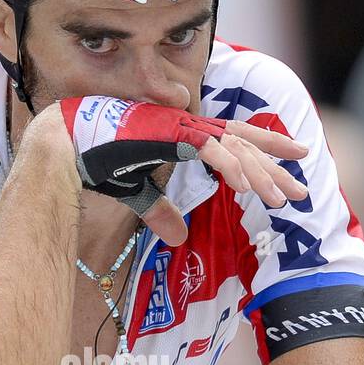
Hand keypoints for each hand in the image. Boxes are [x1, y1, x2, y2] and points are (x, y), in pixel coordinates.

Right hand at [58, 95, 308, 246]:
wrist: (62, 146)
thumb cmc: (93, 162)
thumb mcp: (135, 193)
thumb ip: (160, 211)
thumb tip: (179, 238)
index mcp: (182, 135)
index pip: (233, 141)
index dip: (264, 150)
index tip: (291, 164)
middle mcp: (185, 126)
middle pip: (243, 144)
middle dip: (274, 167)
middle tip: (301, 189)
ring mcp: (178, 126)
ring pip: (234, 148)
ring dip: (261, 174)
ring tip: (283, 197)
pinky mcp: (168, 133)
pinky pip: (210, 150)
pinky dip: (232, 167)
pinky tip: (249, 186)